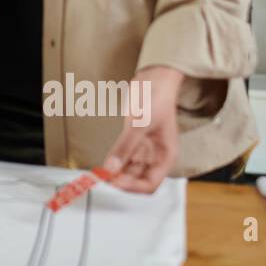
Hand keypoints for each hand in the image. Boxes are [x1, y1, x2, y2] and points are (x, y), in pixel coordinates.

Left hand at [102, 65, 182, 192]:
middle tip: (103, 180)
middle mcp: (155, 156)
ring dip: (115, 174)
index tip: (115, 183)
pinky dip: (113, 162)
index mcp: (165, 156)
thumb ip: (125, 147)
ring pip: (128, 170)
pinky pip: (123, 157)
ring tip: (100, 175)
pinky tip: (102, 164)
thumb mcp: (140, 124)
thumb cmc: (156, 97)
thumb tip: (111, 168)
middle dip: (121, 182)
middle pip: (138, 180)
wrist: (153, 78)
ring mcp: (144, 149)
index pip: (150, 184)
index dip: (132, 187)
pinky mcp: (133, 141)